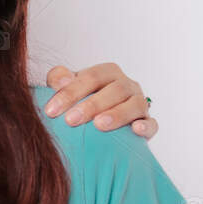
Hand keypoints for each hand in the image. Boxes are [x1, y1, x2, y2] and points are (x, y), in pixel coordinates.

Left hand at [42, 63, 156, 137]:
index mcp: (107, 73)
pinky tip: (135, 130)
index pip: (91, 77)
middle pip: (114, 89)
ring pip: (135, 104)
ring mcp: (139, 103)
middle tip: (70, 120)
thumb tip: (61, 80)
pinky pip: (151, 123)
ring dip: (117, 114)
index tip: (50, 110)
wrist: (99, 124)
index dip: (70, 92)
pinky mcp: (147, 122)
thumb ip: (59, 79)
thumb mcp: (66, 88)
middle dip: (91, 105)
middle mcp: (126, 85)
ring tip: (99, 125)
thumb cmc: (80, 101)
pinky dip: (146, 126)